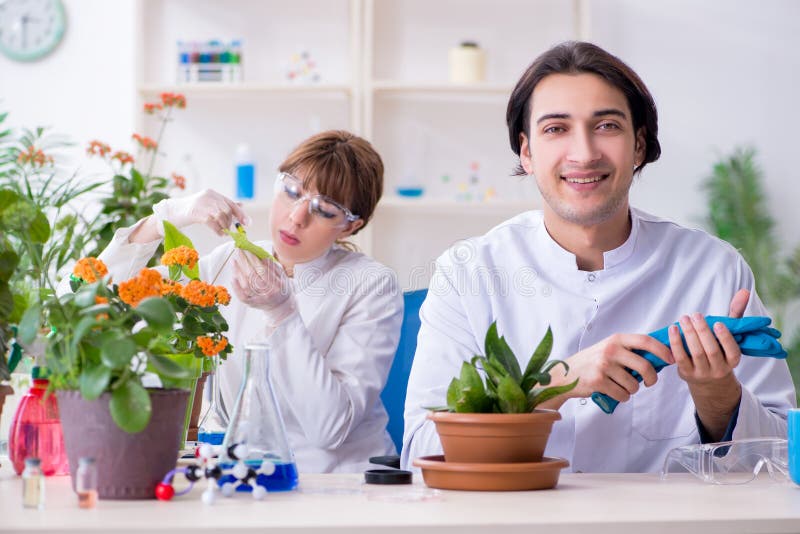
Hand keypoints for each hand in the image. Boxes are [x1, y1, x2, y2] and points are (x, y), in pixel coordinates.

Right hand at [152, 189, 249, 235]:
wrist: (172, 212)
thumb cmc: (192, 211)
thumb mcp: (208, 205)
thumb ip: (223, 205)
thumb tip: (241, 206)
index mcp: (212, 193)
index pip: (231, 203)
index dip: (240, 214)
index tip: (247, 223)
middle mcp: (208, 196)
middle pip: (227, 210)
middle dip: (230, 222)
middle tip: (229, 230)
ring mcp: (201, 203)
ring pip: (220, 216)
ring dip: (224, 227)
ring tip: (223, 232)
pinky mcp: (195, 212)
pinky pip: (212, 222)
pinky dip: (217, 229)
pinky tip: (218, 233)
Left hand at [232, 250, 294, 323]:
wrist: (280, 306)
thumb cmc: (281, 289)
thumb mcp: (282, 277)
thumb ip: (273, 267)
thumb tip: (262, 258)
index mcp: (277, 285)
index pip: (263, 270)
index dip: (254, 260)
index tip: (248, 250)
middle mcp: (267, 293)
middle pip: (252, 276)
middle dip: (244, 262)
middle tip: (238, 251)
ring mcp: (258, 299)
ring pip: (245, 285)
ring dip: (238, 271)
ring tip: (233, 261)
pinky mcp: (251, 303)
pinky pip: (241, 295)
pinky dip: (236, 286)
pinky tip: (233, 276)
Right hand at [541, 334, 674, 408]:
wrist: (565, 374)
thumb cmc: (591, 362)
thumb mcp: (608, 348)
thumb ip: (628, 350)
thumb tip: (657, 357)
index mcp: (616, 339)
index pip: (645, 341)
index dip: (662, 350)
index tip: (670, 359)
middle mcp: (610, 350)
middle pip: (644, 366)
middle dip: (652, 378)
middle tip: (650, 382)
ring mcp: (604, 366)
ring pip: (634, 384)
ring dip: (632, 390)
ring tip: (621, 386)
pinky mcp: (598, 382)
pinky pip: (622, 394)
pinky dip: (622, 397)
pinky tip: (613, 392)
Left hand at [671, 288, 748, 387]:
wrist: (709, 382)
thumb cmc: (720, 351)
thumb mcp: (730, 336)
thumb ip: (736, 314)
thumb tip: (744, 291)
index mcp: (733, 361)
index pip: (732, 351)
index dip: (725, 338)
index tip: (718, 323)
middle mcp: (719, 369)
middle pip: (711, 351)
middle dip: (702, 332)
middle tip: (695, 315)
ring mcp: (702, 373)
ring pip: (696, 353)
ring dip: (689, 334)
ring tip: (684, 318)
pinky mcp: (686, 373)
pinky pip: (680, 357)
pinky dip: (676, 343)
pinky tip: (673, 329)